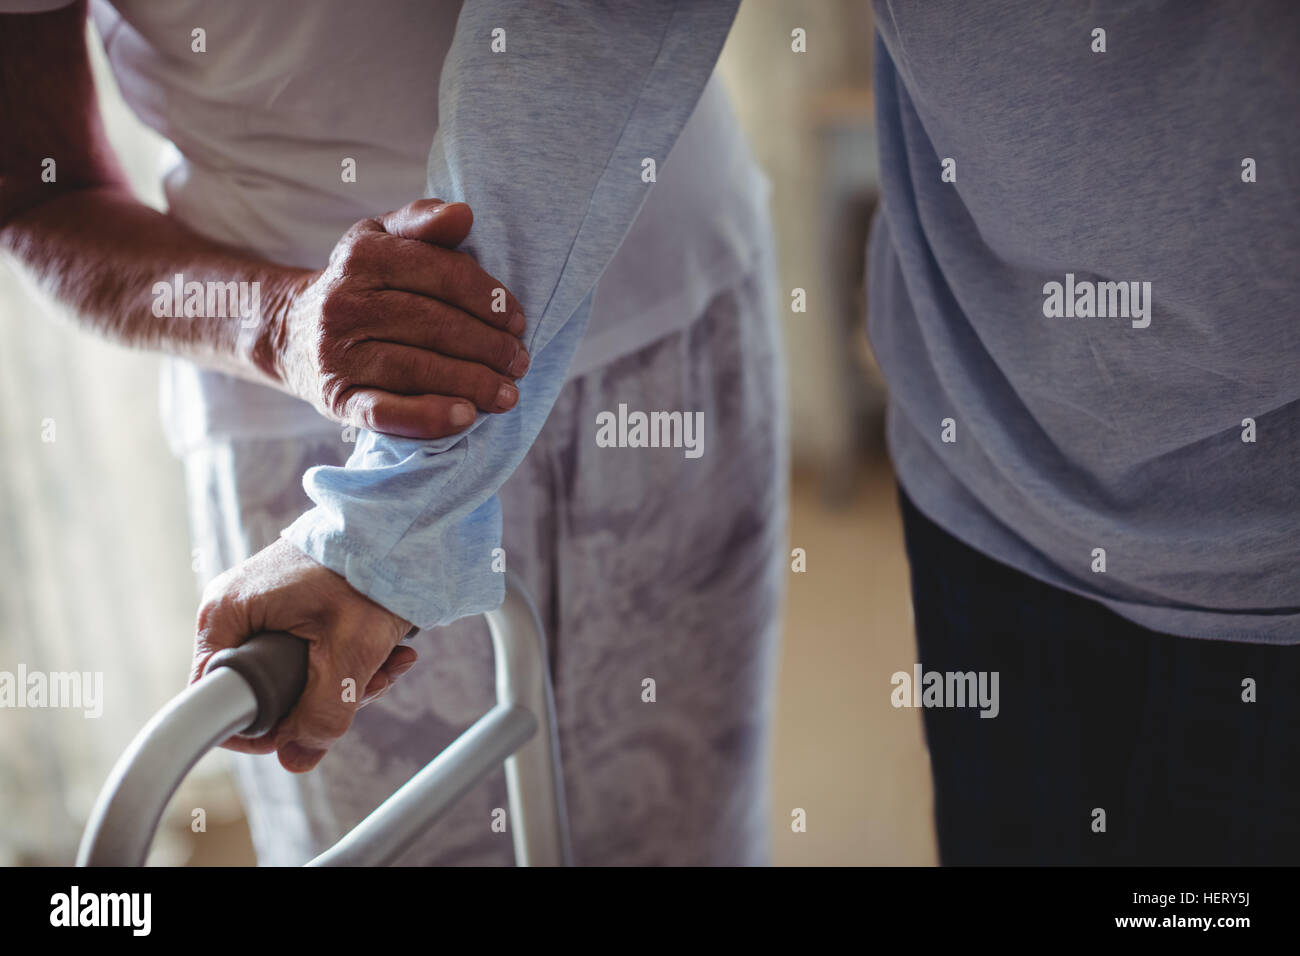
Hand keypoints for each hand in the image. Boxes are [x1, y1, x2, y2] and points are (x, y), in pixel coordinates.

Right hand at [190, 538, 414, 771]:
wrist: (399, 524)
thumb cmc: (369, 571)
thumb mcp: (351, 651)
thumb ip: (323, 712)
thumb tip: (296, 760)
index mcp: (227, 616)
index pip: (216, 700)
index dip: (263, 727)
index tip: (306, 724)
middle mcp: (234, 611)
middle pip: (262, 692)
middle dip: (321, 701)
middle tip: (368, 685)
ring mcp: (261, 607)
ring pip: (292, 676)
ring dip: (346, 682)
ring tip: (389, 663)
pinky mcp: (289, 606)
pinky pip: (309, 652)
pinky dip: (349, 660)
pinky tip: (389, 653)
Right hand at [262, 199, 529, 438]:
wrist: (293, 333)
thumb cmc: (361, 283)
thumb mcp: (383, 238)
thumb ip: (423, 221)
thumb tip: (463, 214)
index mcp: (363, 256)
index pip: (441, 273)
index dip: (487, 299)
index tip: (518, 321)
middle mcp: (344, 304)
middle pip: (434, 325)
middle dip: (488, 346)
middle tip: (519, 362)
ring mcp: (337, 354)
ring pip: (416, 368)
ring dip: (472, 384)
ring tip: (508, 394)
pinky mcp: (336, 399)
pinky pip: (385, 412)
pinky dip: (428, 417)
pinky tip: (465, 418)